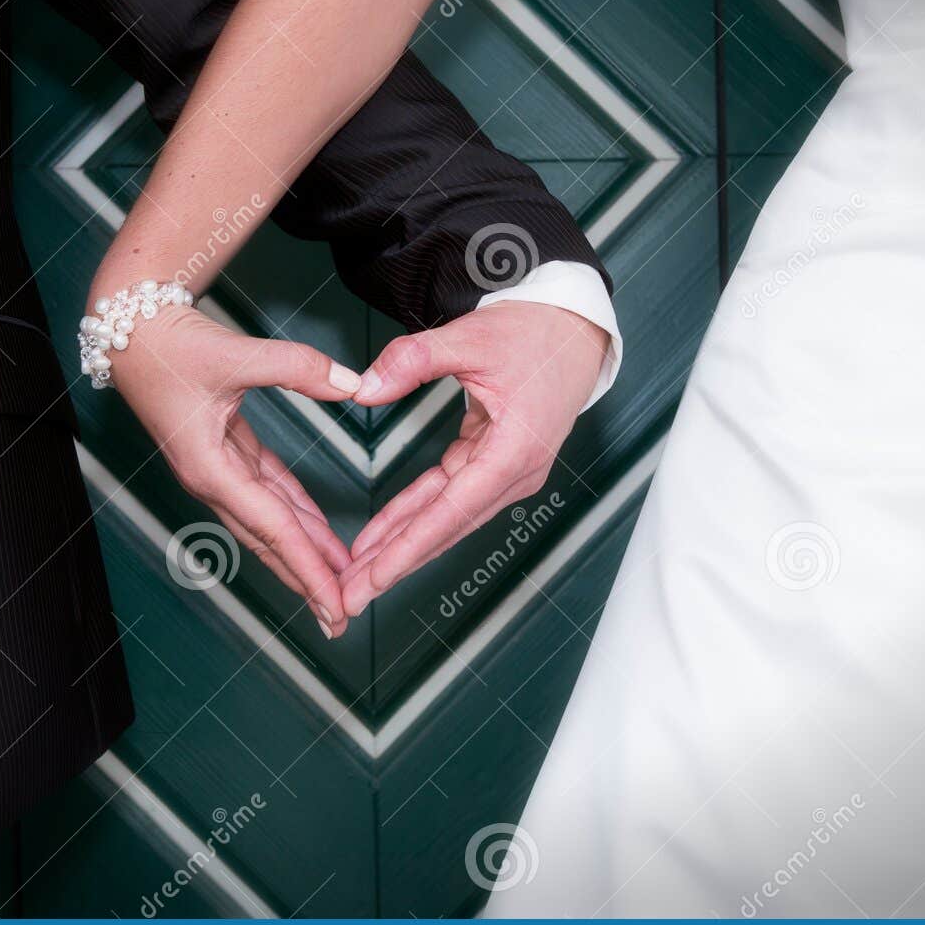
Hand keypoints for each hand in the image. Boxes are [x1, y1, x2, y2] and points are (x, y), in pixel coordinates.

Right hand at [111, 303, 363, 634]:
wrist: (130, 328)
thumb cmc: (171, 346)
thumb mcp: (237, 354)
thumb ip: (298, 369)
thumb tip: (352, 383)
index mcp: (210, 470)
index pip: (272, 529)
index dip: (308, 568)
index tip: (335, 604)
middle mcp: (212, 480)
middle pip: (269, 541)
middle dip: (306, 580)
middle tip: (341, 618)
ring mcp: (217, 469)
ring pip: (269, 522)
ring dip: (304, 552)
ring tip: (339, 583)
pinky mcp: (225, 451)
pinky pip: (268, 492)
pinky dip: (295, 513)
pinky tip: (319, 532)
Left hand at [338, 302, 608, 617]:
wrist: (575, 329)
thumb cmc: (534, 333)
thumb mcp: (470, 338)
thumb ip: (414, 360)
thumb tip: (364, 388)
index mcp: (515, 450)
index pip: (453, 511)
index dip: (409, 547)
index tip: (374, 575)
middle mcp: (516, 473)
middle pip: (447, 527)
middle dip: (396, 563)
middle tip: (350, 595)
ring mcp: (508, 472)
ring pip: (445, 518)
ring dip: (401, 544)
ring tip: (357, 573)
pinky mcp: (497, 464)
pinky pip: (448, 496)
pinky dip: (415, 515)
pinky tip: (382, 536)